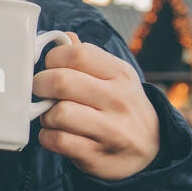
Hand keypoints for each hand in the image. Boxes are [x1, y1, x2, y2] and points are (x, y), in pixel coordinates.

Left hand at [32, 31, 159, 180]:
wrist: (151, 149)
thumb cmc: (121, 107)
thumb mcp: (115, 77)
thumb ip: (88, 58)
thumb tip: (63, 36)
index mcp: (120, 73)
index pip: (77, 53)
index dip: (53, 59)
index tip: (49, 68)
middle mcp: (118, 99)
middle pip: (61, 81)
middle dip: (40, 85)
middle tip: (41, 91)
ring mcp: (110, 129)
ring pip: (57, 113)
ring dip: (45, 115)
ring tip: (53, 116)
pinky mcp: (96, 154)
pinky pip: (56, 140)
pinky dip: (47, 136)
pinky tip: (55, 133)